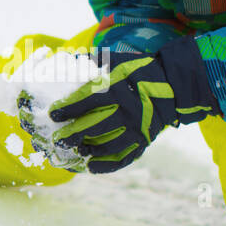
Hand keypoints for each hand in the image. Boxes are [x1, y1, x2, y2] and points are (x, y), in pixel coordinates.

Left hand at [44, 36, 217, 173]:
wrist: (172, 86)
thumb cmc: (139, 72)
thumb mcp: (118, 61)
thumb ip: (95, 61)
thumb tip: (69, 58)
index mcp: (119, 89)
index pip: (88, 100)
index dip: (69, 108)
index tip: (53, 114)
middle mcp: (127, 110)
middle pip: (95, 126)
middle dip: (73, 134)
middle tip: (58, 139)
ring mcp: (137, 128)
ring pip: (108, 145)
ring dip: (89, 150)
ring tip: (76, 150)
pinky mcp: (144, 141)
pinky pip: (124, 157)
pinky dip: (107, 165)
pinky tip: (91, 167)